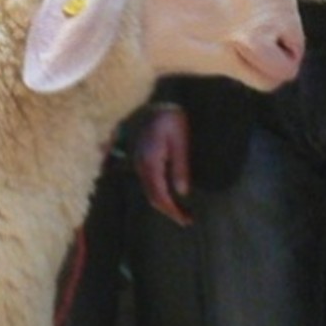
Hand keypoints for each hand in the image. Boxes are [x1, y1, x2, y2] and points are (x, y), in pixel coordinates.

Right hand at [134, 104, 192, 224]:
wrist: (155, 105)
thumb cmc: (171, 119)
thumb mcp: (180, 141)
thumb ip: (180, 166)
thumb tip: (182, 192)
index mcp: (151, 163)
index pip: (159, 195)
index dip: (172, 210)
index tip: (186, 220)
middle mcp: (140, 167)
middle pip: (152, 197)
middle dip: (169, 211)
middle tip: (187, 220)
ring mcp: (138, 164)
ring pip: (149, 191)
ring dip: (164, 203)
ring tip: (181, 211)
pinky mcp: (140, 161)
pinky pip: (148, 183)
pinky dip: (159, 194)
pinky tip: (170, 196)